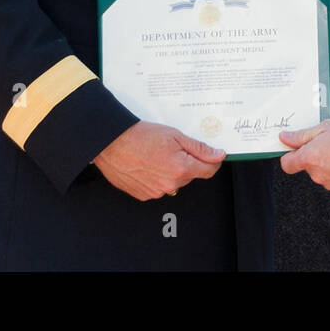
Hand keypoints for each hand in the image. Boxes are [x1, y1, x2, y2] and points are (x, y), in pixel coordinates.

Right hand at [93, 121, 224, 200]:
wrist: (111, 143)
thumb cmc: (140, 136)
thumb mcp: (175, 135)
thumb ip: (199, 148)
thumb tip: (219, 155)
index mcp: (181, 168)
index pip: (209, 171)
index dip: (212, 161)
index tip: (211, 154)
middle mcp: (170, 184)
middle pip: (191, 175)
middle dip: (188, 162)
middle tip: (173, 148)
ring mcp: (156, 192)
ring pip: (175, 181)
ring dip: (172, 171)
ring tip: (156, 155)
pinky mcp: (144, 195)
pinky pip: (159, 187)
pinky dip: (157, 177)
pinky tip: (147, 164)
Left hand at [278, 118, 329, 191]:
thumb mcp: (325, 127)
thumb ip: (302, 135)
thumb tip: (284, 138)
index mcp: (310, 158)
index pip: (287, 164)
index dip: (290, 155)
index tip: (296, 148)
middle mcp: (318, 175)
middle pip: (307, 167)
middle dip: (314, 156)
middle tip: (328, 142)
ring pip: (322, 173)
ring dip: (327, 163)